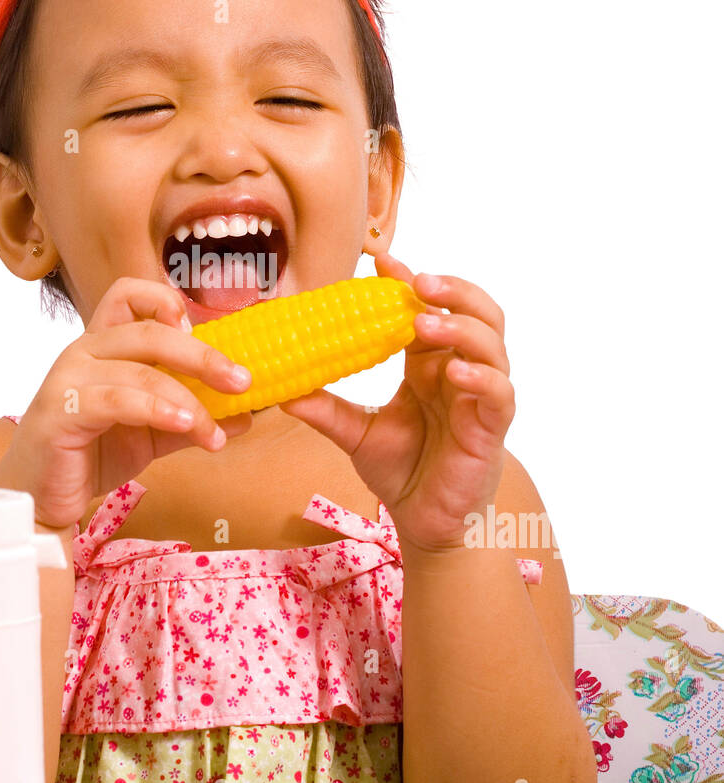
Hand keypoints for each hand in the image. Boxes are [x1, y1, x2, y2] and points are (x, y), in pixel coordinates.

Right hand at [0, 277, 251, 528]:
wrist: (38, 496)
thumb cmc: (90, 455)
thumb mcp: (150, 434)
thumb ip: (191, 419)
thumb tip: (246, 415)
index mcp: (102, 344)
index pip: (128, 293)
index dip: (167, 301)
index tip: (203, 331)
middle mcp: (83, 351)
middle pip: (149, 331)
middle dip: (204, 356)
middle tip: (242, 381)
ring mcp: (68, 378)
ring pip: (140, 369)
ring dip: (189, 401)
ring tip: (215, 432)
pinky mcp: (60, 410)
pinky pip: (118, 400)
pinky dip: (159, 410)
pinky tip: (187, 428)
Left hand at [279, 252, 514, 551]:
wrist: (426, 522)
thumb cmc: (402, 470)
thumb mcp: (355, 434)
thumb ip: (325, 410)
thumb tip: (282, 390)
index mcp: (428, 363)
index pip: (427, 308)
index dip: (408, 282)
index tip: (380, 260)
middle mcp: (459, 371)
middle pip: (475, 311)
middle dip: (451, 290)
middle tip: (417, 281)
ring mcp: (480, 397)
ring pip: (492, 343)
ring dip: (462, 326)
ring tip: (425, 323)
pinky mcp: (492, 428)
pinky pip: (500, 393)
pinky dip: (481, 377)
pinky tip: (454, 372)